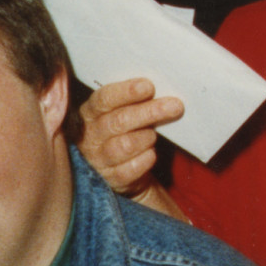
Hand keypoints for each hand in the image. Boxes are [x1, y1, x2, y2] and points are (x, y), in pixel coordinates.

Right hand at [78, 79, 183, 195]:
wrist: (118, 166)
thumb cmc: (123, 131)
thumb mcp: (121, 111)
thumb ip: (133, 101)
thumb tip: (162, 89)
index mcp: (90, 113)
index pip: (104, 99)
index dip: (126, 92)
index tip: (149, 87)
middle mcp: (90, 136)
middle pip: (118, 121)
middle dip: (149, 112)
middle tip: (174, 106)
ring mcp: (98, 159)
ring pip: (124, 146)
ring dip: (145, 137)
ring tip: (154, 134)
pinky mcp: (110, 179)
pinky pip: (130, 169)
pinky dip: (145, 160)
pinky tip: (151, 154)